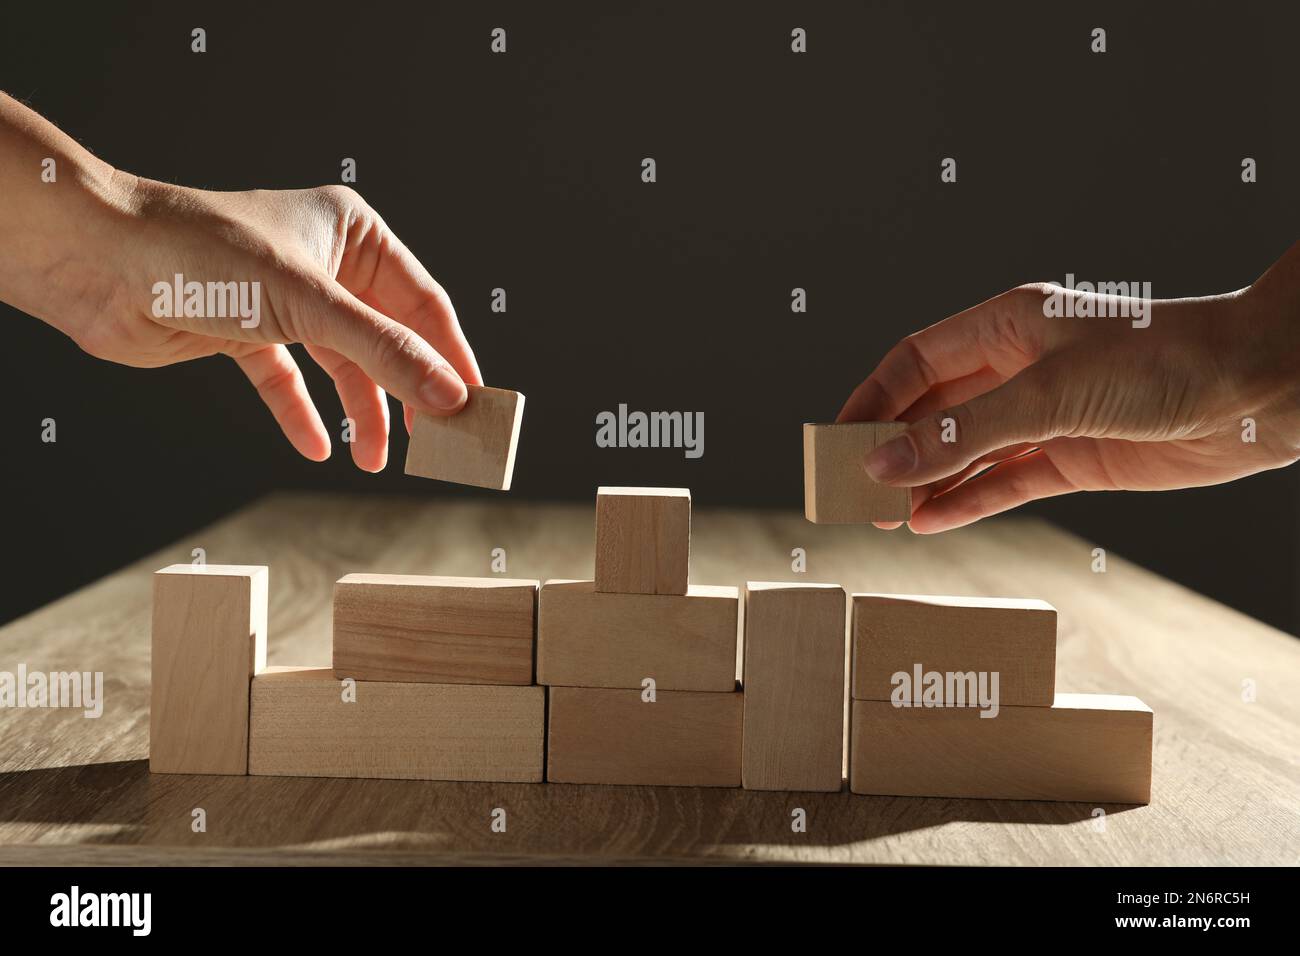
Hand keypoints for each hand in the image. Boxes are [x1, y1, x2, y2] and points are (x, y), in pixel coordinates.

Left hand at [0, 93, 480, 472]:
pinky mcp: (245, 333)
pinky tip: (318, 448)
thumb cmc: (202, 252)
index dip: (452, 356)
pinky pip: (289, 382)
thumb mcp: (312, 304)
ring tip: (377, 460)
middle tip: (435, 442)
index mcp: (352, 234)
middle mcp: (324, 264)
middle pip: (387, 338)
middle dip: (408, 392)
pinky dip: (303, 415)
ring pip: (342, 366)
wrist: (96, 262)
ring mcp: (284, 301)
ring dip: (360, 414)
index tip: (478, 404)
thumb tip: (449, 396)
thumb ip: (386, 353)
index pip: (423, 303)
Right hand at [837, 243, 1299, 532]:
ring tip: (882, 516)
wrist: (1259, 388)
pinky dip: (967, 503)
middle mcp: (1019, 370)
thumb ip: (964, 433)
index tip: (834, 439)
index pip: (915, 362)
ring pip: (963, 453)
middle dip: (890, 449)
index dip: (871, 399)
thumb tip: (884, 463)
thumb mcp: (1050, 393)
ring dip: (923, 483)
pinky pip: (1002, 484)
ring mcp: (1044, 417)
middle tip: (849, 492)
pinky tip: (931, 522)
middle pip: (932, 411)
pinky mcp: (1071, 458)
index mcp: (1007, 326)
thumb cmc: (1164, 359)